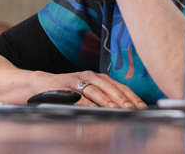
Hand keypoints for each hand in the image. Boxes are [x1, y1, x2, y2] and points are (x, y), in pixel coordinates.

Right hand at [31, 70, 147, 108]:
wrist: (43, 83)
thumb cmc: (70, 89)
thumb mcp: (89, 90)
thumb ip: (105, 97)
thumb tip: (125, 109)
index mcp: (99, 77)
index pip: (119, 86)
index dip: (131, 96)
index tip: (141, 106)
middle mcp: (90, 76)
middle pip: (110, 87)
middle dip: (122, 99)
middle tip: (131, 109)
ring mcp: (77, 80)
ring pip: (95, 90)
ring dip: (106, 100)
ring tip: (116, 109)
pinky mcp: (65, 86)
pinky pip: (77, 96)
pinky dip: (86, 102)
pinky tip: (93, 108)